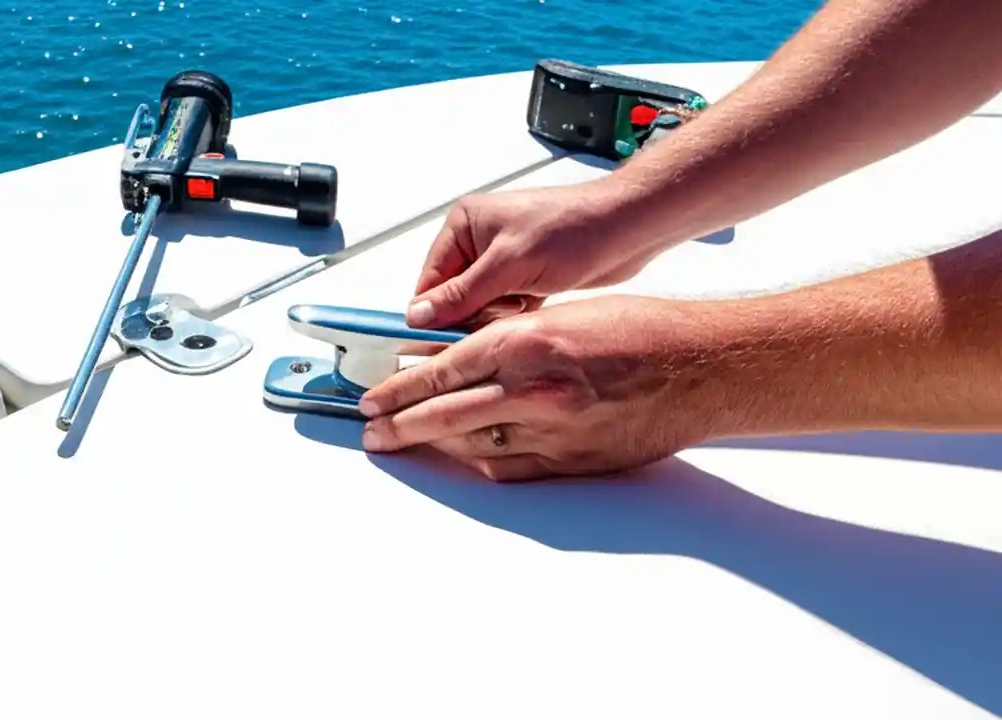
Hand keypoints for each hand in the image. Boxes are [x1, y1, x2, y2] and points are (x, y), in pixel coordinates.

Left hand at [359, 297, 721, 480]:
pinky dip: (481, 461)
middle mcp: (534, 392)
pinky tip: (464, 455)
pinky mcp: (574, 461)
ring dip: (435, 445)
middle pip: (444, 416)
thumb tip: (456, 352)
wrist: (703, 367)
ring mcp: (554, 433)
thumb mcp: (562, 315)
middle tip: (373, 432)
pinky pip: (511, 468)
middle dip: (399, 425)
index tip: (374, 395)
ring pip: (472, 446)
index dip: (399, 386)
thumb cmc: (644, 331)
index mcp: (527, 344)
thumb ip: (505, 336)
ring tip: (408, 442)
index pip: (441, 370)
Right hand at [406, 176, 666, 329]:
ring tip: (523, 305)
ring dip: (497, 317)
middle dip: (472, 315)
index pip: (430, 280)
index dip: (434, 313)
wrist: (629, 227)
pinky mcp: (525, 278)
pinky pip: (505, 309)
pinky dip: (515, 317)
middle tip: (495, 319)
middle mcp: (479, 241)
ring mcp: (503, 261)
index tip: (437, 344)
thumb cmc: (573, 230)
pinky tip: (533, 308)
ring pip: (480, 307)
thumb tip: (418, 315)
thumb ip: (462, 294)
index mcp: (464, 224)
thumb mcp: (509, 264)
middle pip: (454, 297)